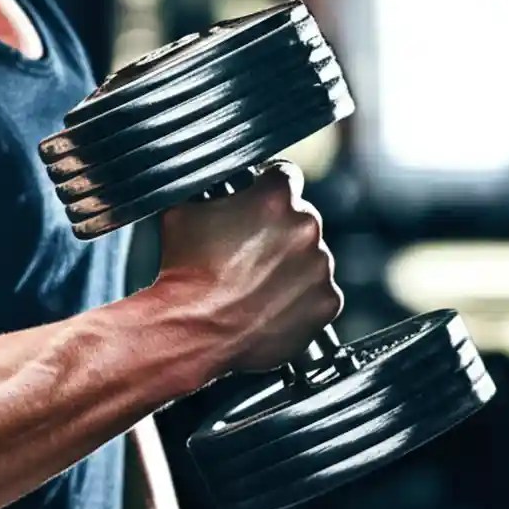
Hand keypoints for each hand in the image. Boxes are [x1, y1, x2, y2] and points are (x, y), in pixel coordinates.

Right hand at [157, 160, 342, 374]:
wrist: (189, 331)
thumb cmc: (183, 274)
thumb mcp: (182, 211)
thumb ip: (209, 189)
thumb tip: (209, 182)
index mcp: (275, 199)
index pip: (285, 177)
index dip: (267, 188)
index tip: (259, 203)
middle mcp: (305, 228)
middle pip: (299, 219)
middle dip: (278, 231)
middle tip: (248, 253)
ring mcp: (319, 267)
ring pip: (310, 257)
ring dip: (290, 265)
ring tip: (256, 283)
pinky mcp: (326, 303)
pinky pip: (319, 294)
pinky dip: (301, 299)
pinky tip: (270, 304)